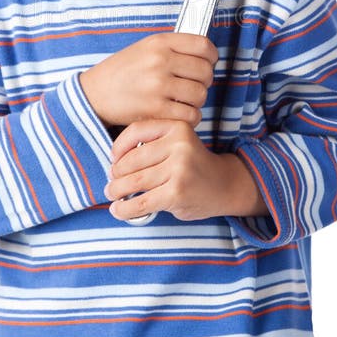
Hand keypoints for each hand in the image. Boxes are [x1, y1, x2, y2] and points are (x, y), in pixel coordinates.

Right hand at [79, 32, 217, 128]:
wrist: (94, 94)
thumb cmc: (122, 72)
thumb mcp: (145, 48)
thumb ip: (174, 49)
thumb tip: (206, 57)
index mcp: (160, 42)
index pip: (204, 46)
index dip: (211, 57)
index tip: (207, 64)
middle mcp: (160, 61)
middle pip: (205, 72)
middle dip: (203, 82)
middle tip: (191, 85)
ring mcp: (158, 85)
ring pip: (200, 95)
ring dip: (196, 102)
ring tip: (182, 100)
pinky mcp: (156, 109)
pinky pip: (190, 115)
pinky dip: (189, 117)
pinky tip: (177, 113)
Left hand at [104, 120, 267, 222]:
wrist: (225, 185)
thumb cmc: (193, 165)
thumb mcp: (178, 143)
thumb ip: (153, 143)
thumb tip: (113, 160)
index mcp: (177, 127)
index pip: (136, 131)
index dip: (118, 147)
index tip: (112, 159)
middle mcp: (179, 144)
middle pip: (132, 160)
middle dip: (116, 174)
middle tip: (111, 183)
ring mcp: (179, 168)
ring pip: (134, 181)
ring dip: (116, 191)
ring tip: (111, 195)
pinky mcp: (177, 192)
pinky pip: (143, 202)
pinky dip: (125, 208)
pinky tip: (118, 210)